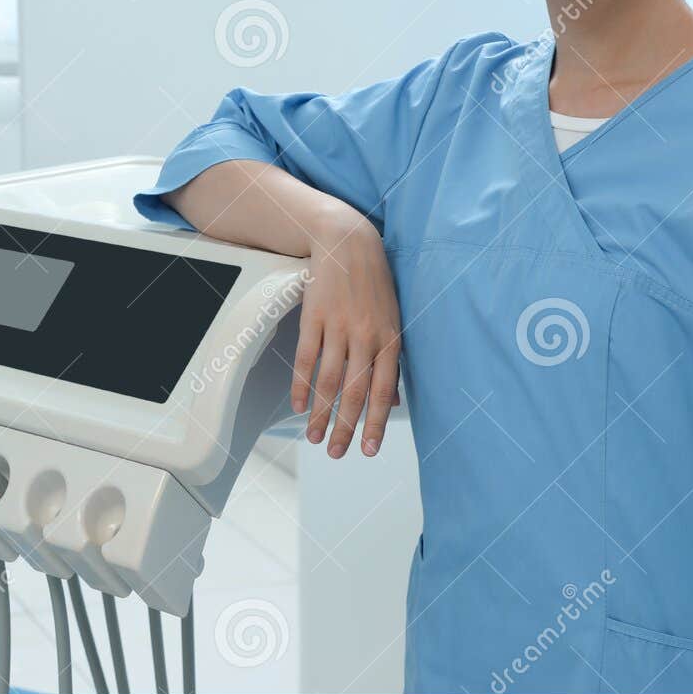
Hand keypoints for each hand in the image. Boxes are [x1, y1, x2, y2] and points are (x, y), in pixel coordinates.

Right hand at [290, 210, 401, 457]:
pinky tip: (298, 404)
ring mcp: (338, 326)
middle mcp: (365, 336)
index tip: (369, 450)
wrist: (348, 241)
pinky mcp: (314, 317)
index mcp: (390, 339)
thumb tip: (394, 399)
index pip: (383, 391)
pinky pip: (306, 358)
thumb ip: (392, 360)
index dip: (376, 424)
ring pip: (328, 380)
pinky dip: (300, 384)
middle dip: (344, 428)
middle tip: (335, 452)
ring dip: (319, 413)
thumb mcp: (393, 319)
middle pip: (354, 392)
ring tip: (313, 435)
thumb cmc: (374, 282)